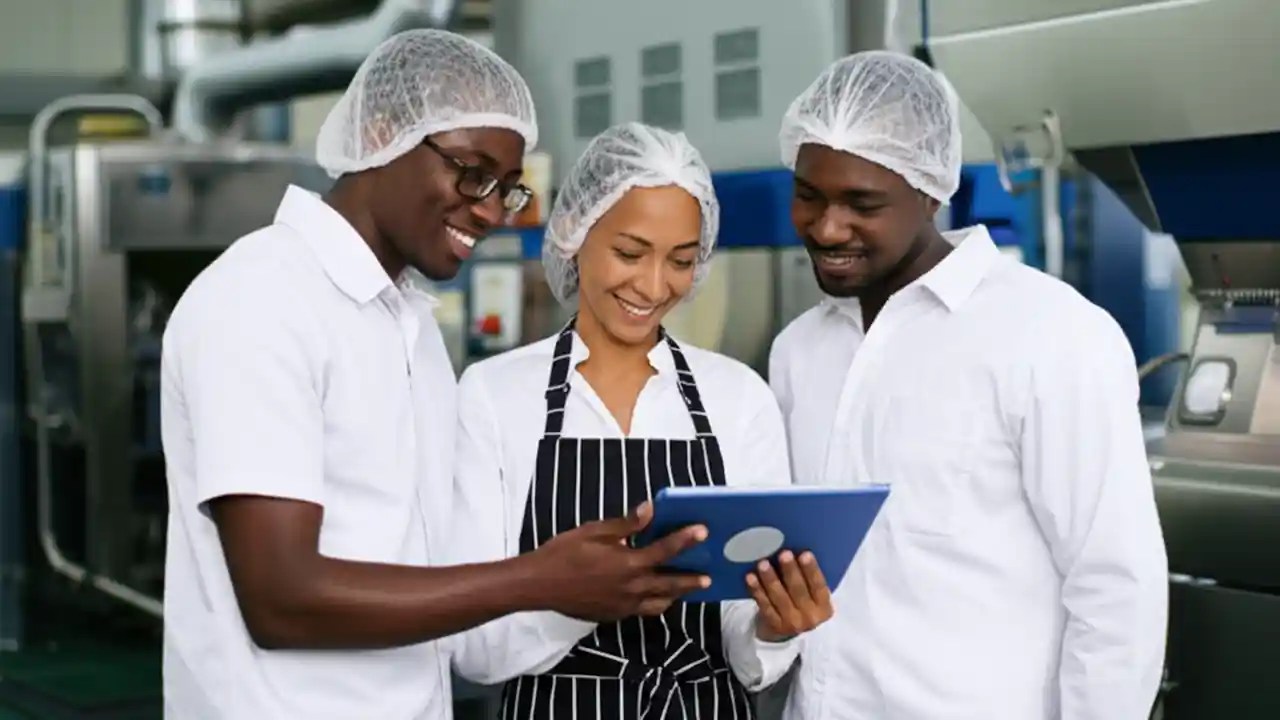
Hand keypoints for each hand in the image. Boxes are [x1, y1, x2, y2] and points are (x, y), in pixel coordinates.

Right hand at [527, 502, 710, 622]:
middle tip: (708, 577)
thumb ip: (625, 524)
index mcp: (628, 563)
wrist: (539, 585)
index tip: (703, 531)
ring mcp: (623, 605)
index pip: (665, 550)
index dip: (685, 539)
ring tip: (688, 590)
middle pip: (669, 584)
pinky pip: (641, 611)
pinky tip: (656, 598)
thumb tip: (649, 509)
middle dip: (690, 580)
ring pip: (658, 602)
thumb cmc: (564, 553)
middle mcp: (631, 587)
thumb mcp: (594, 531)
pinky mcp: (613, 614)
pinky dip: (654, 604)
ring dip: (675, 595)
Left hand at [746, 550, 832, 641]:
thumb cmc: (800, 603)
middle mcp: (811, 617)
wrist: (785, 633)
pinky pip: (764, 605)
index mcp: (824, 606)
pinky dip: (757, 590)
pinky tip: (750, 577)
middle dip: (790, 571)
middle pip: (798, 590)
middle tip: (783, 554)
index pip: (819, 586)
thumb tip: (794, 546)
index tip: (805, 553)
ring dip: (770, 579)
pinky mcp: (774, 626)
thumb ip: (808, 579)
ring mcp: (792, 624)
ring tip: (763, 563)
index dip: (812, 570)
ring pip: (779, 597)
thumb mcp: (812, 596)